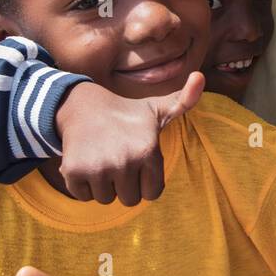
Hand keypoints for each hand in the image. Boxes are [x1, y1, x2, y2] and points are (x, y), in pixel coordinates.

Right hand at [55, 72, 204, 205]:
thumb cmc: (128, 114)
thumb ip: (185, 101)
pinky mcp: (74, 171)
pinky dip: (83, 186)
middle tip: (118, 160)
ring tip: (102, 159)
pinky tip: (86, 162)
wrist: (83, 106)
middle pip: (130, 200)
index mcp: (148, 151)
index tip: (138, 162)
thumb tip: (200, 75)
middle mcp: (125, 161)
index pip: (152, 193)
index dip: (145, 181)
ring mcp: (99, 168)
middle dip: (125, 185)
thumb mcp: (158, 108)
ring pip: (106, 199)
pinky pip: (83, 197)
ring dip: (104, 186)